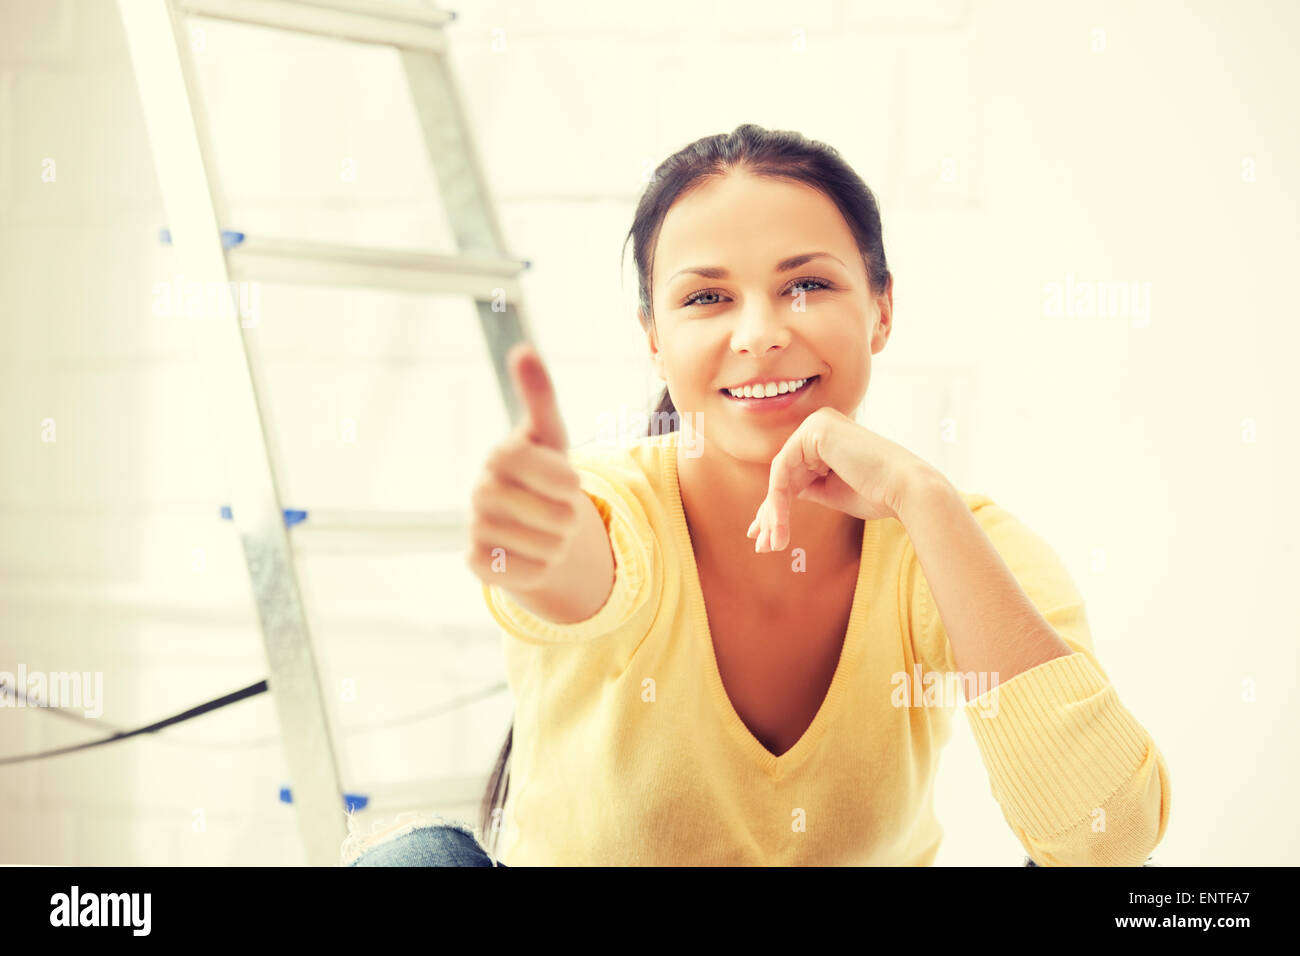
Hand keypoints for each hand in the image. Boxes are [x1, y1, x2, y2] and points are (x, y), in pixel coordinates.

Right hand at [464, 342, 586, 588]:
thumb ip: (539, 394)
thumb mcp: (551, 434)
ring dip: (558, 543)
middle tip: (558, 509)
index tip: (570, 480)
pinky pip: (528, 573)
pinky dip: (541, 567)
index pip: (549, 473)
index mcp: (501, 457)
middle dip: (569, 517)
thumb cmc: (544, 473)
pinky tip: (530, 554)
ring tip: (546, 531)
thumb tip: (522, 349)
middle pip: (556, 517)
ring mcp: (476, 528)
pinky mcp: (477, 563)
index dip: (566, 481)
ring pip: (547, 548)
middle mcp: (481, 491)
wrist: (529, 524)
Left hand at [746, 406, 929, 551]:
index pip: (794, 474)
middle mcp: (819, 425)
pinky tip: (778, 524)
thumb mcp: (831, 492)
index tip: (765, 536)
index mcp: (827, 438)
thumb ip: (806, 488)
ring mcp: (816, 424)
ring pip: (780, 475)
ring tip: (771, 543)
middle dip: (770, 513)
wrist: (907, 491)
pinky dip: (778, 499)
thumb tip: (774, 502)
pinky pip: (783, 469)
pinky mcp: (814, 430)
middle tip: (761, 544)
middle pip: (784, 475)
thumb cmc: (878, 494)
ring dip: (773, 513)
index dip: (776, 507)